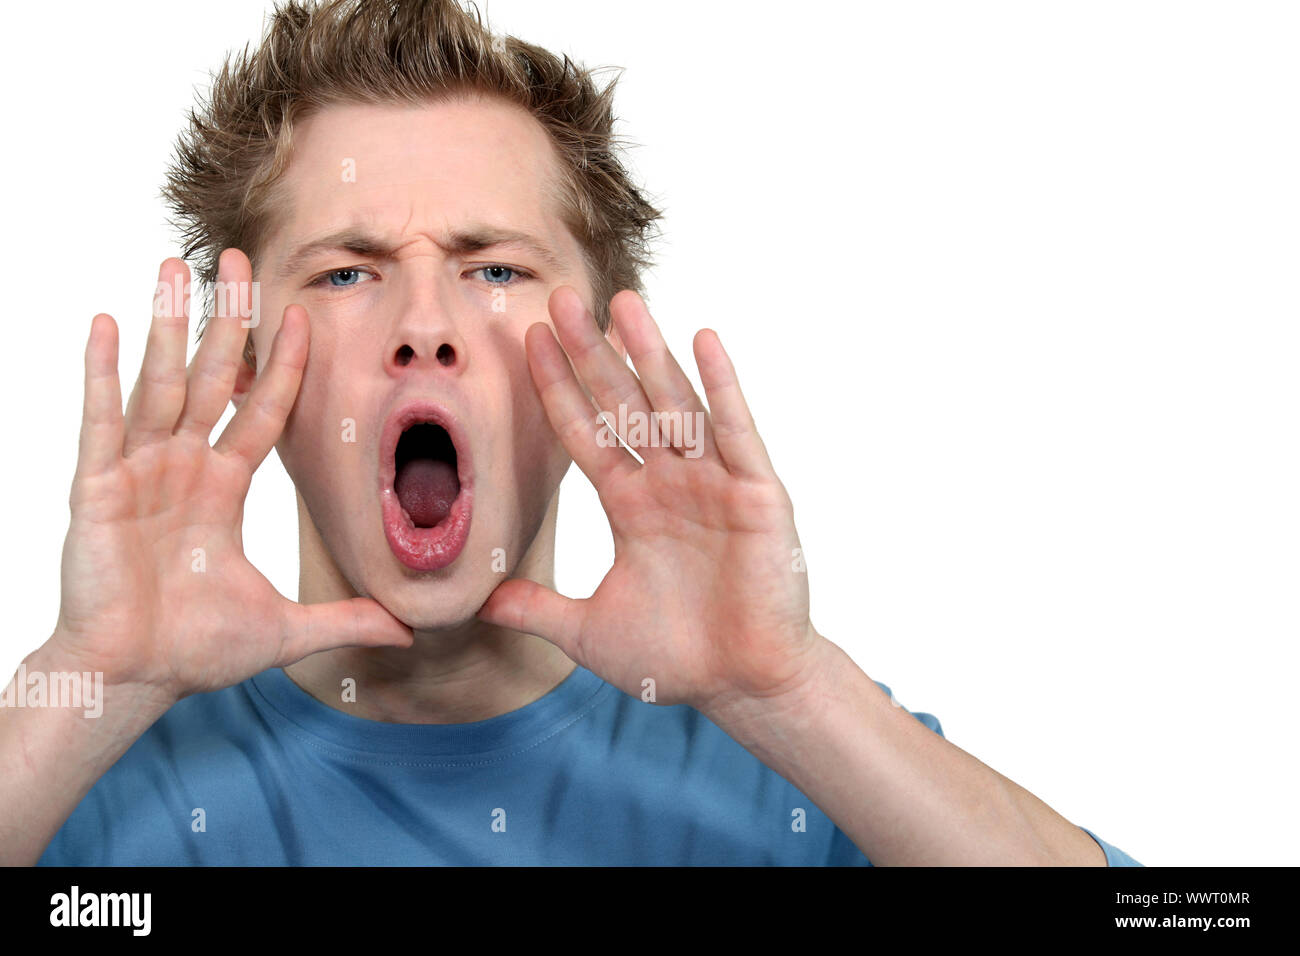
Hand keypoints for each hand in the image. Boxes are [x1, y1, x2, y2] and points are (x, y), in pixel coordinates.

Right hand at [50, 250, 411, 704]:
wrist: (132, 678)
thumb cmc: (194, 650)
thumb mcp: (286, 630)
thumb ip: (347, 621)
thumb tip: (410, 632)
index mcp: (223, 486)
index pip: (261, 408)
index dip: (282, 363)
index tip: (301, 314)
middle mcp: (184, 467)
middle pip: (210, 376)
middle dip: (226, 318)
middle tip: (239, 259)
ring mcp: (140, 471)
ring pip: (160, 383)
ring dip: (168, 324)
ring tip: (177, 266)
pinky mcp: (99, 487)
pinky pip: (103, 419)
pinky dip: (104, 371)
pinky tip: (108, 321)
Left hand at [477, 287, 823, 712]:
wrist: (743, 686)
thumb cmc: (676, 658)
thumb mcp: (589, 631)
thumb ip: (537, 608)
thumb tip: (479, 601)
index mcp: (631, 505)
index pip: (586, 432)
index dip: (558, 387)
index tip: (528, 341)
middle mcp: (669, 483)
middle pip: (623, 403)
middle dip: (591, 352)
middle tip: (562, 298)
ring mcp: (712, 482)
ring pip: (674, 404)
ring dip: (649, 352)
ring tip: (623, 301)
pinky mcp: (755, 493)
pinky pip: (736, 432)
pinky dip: (722, 386)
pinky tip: (703, 340)